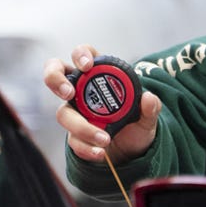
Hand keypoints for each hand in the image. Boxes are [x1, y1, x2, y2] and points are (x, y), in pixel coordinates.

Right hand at [44, 44, 162, 164]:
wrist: (132, 152)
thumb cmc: (136, 125)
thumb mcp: (147, 117)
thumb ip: (150, 108)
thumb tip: (149, 98)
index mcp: (99, 75)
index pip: (83, 54)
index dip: (81, 55)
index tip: (87, 66)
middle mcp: (81, 90)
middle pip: (55, 72)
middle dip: (55, 79)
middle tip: (68, 93)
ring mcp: (74, 112)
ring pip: (63, 113)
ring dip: (81, 127)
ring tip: (105, 139)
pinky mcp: (73, 134)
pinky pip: (72, 139)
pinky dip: (86, 147)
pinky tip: (100, 152)